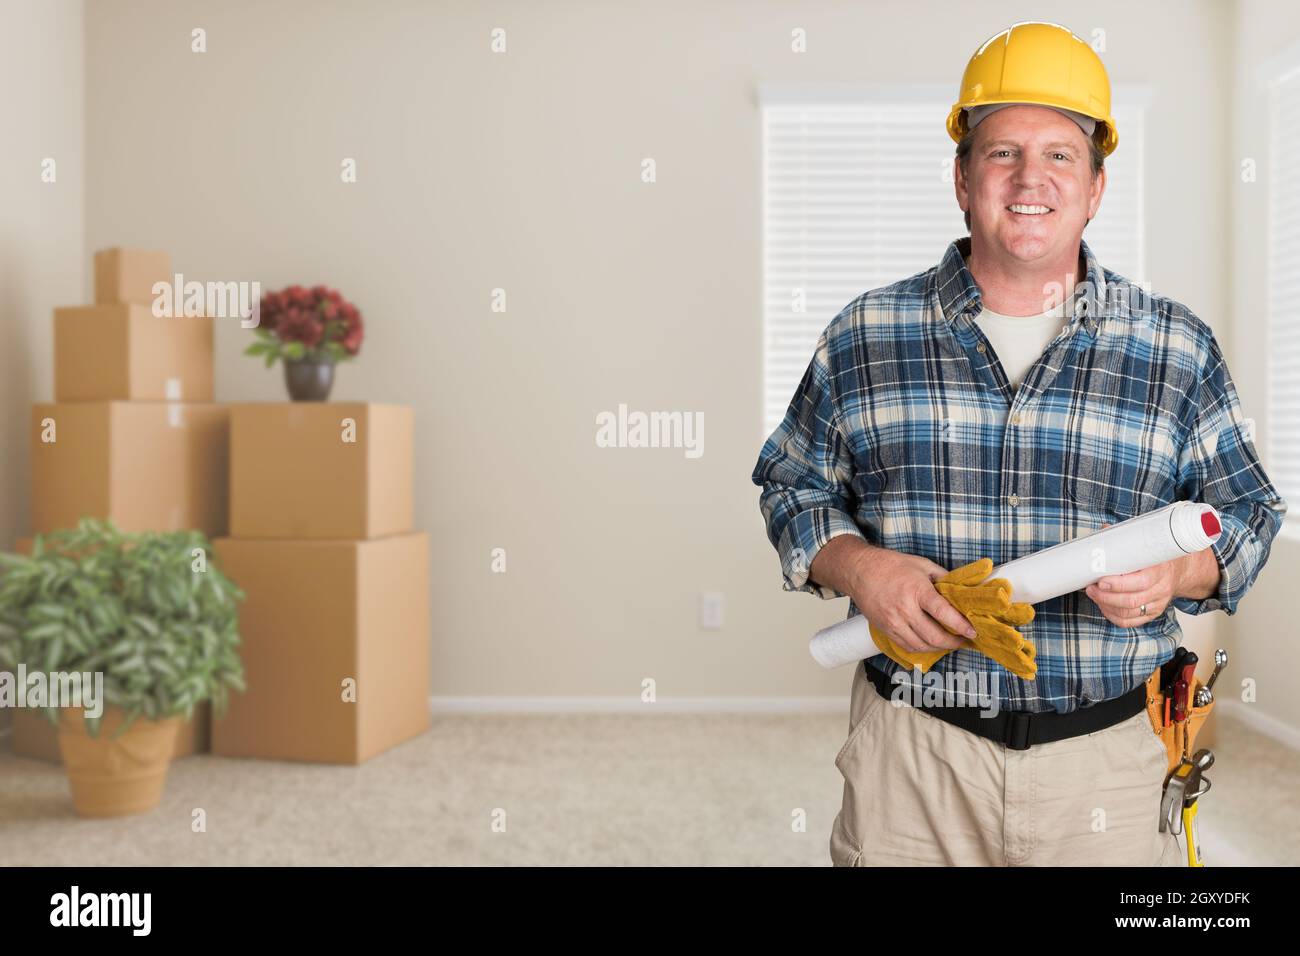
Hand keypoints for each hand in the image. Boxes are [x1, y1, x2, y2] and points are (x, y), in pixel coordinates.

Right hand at [851, 548, 976, 653]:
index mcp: (917, 590)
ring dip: (939, 648)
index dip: (961, 626)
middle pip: (934, 636)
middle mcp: (905, 609)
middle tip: (963, 640)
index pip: (943, 613)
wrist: (859, 571)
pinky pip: (907, 646)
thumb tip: (960, 590)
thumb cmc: (890, 565)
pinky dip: (922, 648)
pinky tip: (930, 643)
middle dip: (953, 642)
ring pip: (921, 646)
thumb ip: (942, 578)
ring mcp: (893, 622)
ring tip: (949, 643)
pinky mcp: (885, 629)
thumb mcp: (921, 564)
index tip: (972, 632)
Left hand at [1084, 523, 1183, 626]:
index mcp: (1159, 570)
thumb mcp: (1146, 545)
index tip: (1100, 581)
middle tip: (1091, 589)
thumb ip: (1124, 539)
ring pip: (1129, 613)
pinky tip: (1104, 607)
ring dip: (1107, 606)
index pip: (1140, 582)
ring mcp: (1158, 603)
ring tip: (1094, 596)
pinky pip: (1131, 622)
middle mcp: (1161, 589)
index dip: (1118, 584)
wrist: (1179, 570)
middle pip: (1131, 600)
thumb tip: (1103, 531)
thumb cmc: (1157, 557)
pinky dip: (1114, 617)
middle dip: (1106, 597)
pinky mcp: (1153, 613)